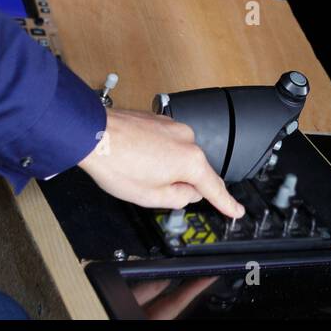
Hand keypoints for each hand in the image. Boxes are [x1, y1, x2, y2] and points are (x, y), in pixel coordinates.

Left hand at [78, 108, 244, 218]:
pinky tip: (136, 158)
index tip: (236, 210)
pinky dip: (156, 153)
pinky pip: (167, 142)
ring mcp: (174, 126)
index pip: (214, 188)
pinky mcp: (160, 120)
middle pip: (194, 171)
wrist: (93, 134)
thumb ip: (178, 199)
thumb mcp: (149, 197)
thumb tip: (188, 193)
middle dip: (179, 183)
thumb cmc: (117, 163)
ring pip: (179, 156)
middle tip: (152, 189)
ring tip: (136, 171)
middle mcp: (188, 139)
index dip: (227, 203)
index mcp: (190, 162)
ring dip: (164, 166)